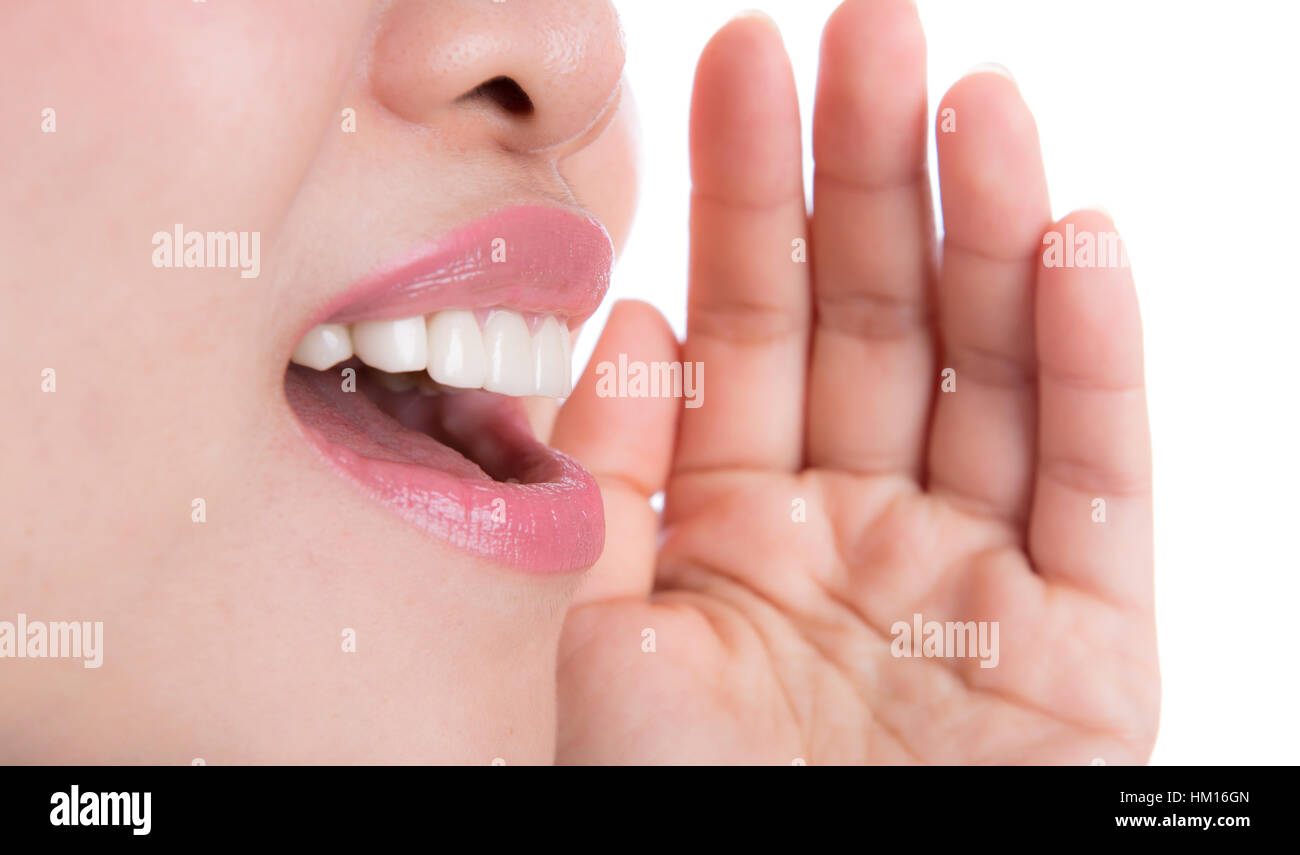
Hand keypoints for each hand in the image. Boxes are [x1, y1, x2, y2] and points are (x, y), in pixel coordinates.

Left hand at [551, 0, 1156, 763]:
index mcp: (738, 522)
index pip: (751, 325)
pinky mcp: (1080, 647)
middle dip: (870, 176)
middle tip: (868, 32)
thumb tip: (632, 320)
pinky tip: (1072, 238)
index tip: (740, 63)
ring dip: (986, 230)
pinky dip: (1088, 364)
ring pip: (989, 374)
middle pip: (877, 321)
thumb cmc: (658, 808)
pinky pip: (1092, 484)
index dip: (748, 194)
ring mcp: (972, 578)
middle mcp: (858, 530)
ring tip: (972, 98)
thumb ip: (605, 477)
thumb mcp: (590, 628)